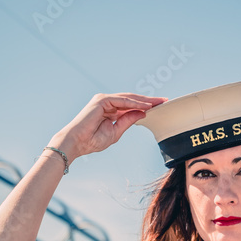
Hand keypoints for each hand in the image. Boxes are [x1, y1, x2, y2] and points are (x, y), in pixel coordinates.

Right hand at [51, 92, 167, 160]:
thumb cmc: (92, 140)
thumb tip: (142, 113)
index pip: (131, 106)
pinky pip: (122, 100)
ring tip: (159, 102)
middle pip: (132, 99)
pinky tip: (146, 106)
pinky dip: (135, 103)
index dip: (145, 106)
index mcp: (110, 110)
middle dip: (148, 100)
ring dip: (144, 100)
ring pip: (129, 98)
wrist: (77, 143)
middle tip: (164, 101)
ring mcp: (104, 100)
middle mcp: (107, 103)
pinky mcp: (102, 100)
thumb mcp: (116, 131)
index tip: (159, 107)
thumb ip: (128, 120)